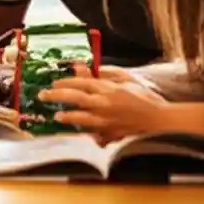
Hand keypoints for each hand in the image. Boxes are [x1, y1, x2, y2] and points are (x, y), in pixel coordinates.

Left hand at [39, 63, 170, 143]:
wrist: (161, 120)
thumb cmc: (144, 97)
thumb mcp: (125, 79)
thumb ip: (103, 73)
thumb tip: (81, 68)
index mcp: (108, 89)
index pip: (80, 83)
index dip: (65, 82)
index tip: (53, 82)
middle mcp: (104, 105)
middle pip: (75, 99)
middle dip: (56, 96)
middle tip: (43, 95)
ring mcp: (107, 122)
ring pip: (81, 119)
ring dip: (67, 117)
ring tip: (57, 116)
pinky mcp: (111, 135)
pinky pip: (94, 134)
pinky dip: (86, 132)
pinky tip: (79, 131)